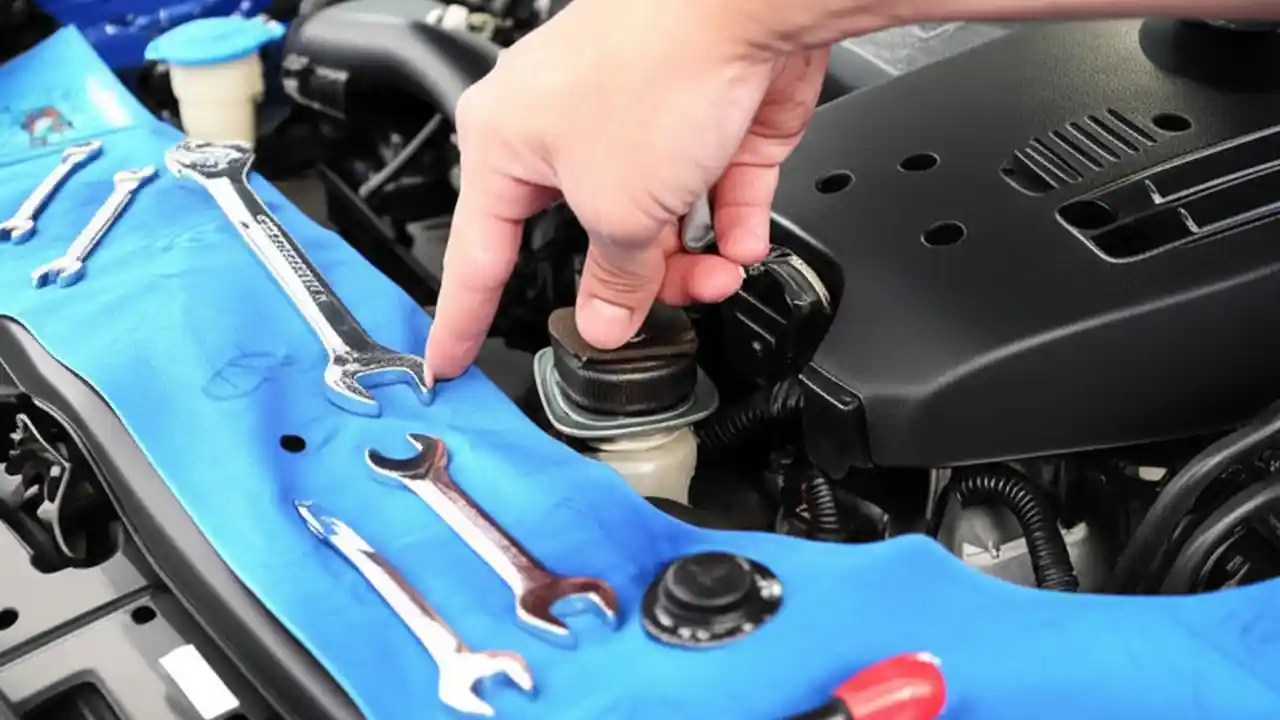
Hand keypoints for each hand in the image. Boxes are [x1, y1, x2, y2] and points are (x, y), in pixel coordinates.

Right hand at [425, 0, 830, 378]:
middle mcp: (563, 125)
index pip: (478, 253)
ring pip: (654, 219)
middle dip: (635, 283)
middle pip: (587, 240)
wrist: (745, 1)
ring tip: (719, 274)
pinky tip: (742, 243)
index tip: (449, 359)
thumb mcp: (620, 209)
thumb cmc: (658, 66)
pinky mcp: (701, 116)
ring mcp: (635, 117)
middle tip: (656, 309)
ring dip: (691, 260)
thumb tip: (605, 321)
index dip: (464, 316)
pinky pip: (707, 191)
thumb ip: (612, 280)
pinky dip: (727, 224)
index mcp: (507, 139)